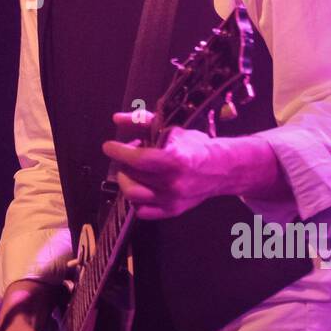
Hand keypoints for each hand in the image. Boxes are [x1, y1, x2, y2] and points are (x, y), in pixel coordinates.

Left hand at [100, 107, 251, 219]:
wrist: (221, 169)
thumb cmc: (195, 146)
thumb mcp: (171, 129)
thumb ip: (143, 122)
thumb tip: (116, 119)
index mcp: (176, 159)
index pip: (140, 159)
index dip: (120, 152)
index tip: (109, 146)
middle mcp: (174, 183)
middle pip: (134, 175)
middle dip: (124, 163)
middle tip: (129, 155)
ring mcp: (173, 200)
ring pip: (133, 195)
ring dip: (126, 180)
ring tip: (132, 170)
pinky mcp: (173, 211)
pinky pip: (142, 212)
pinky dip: (135, 199)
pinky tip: (140, 185)